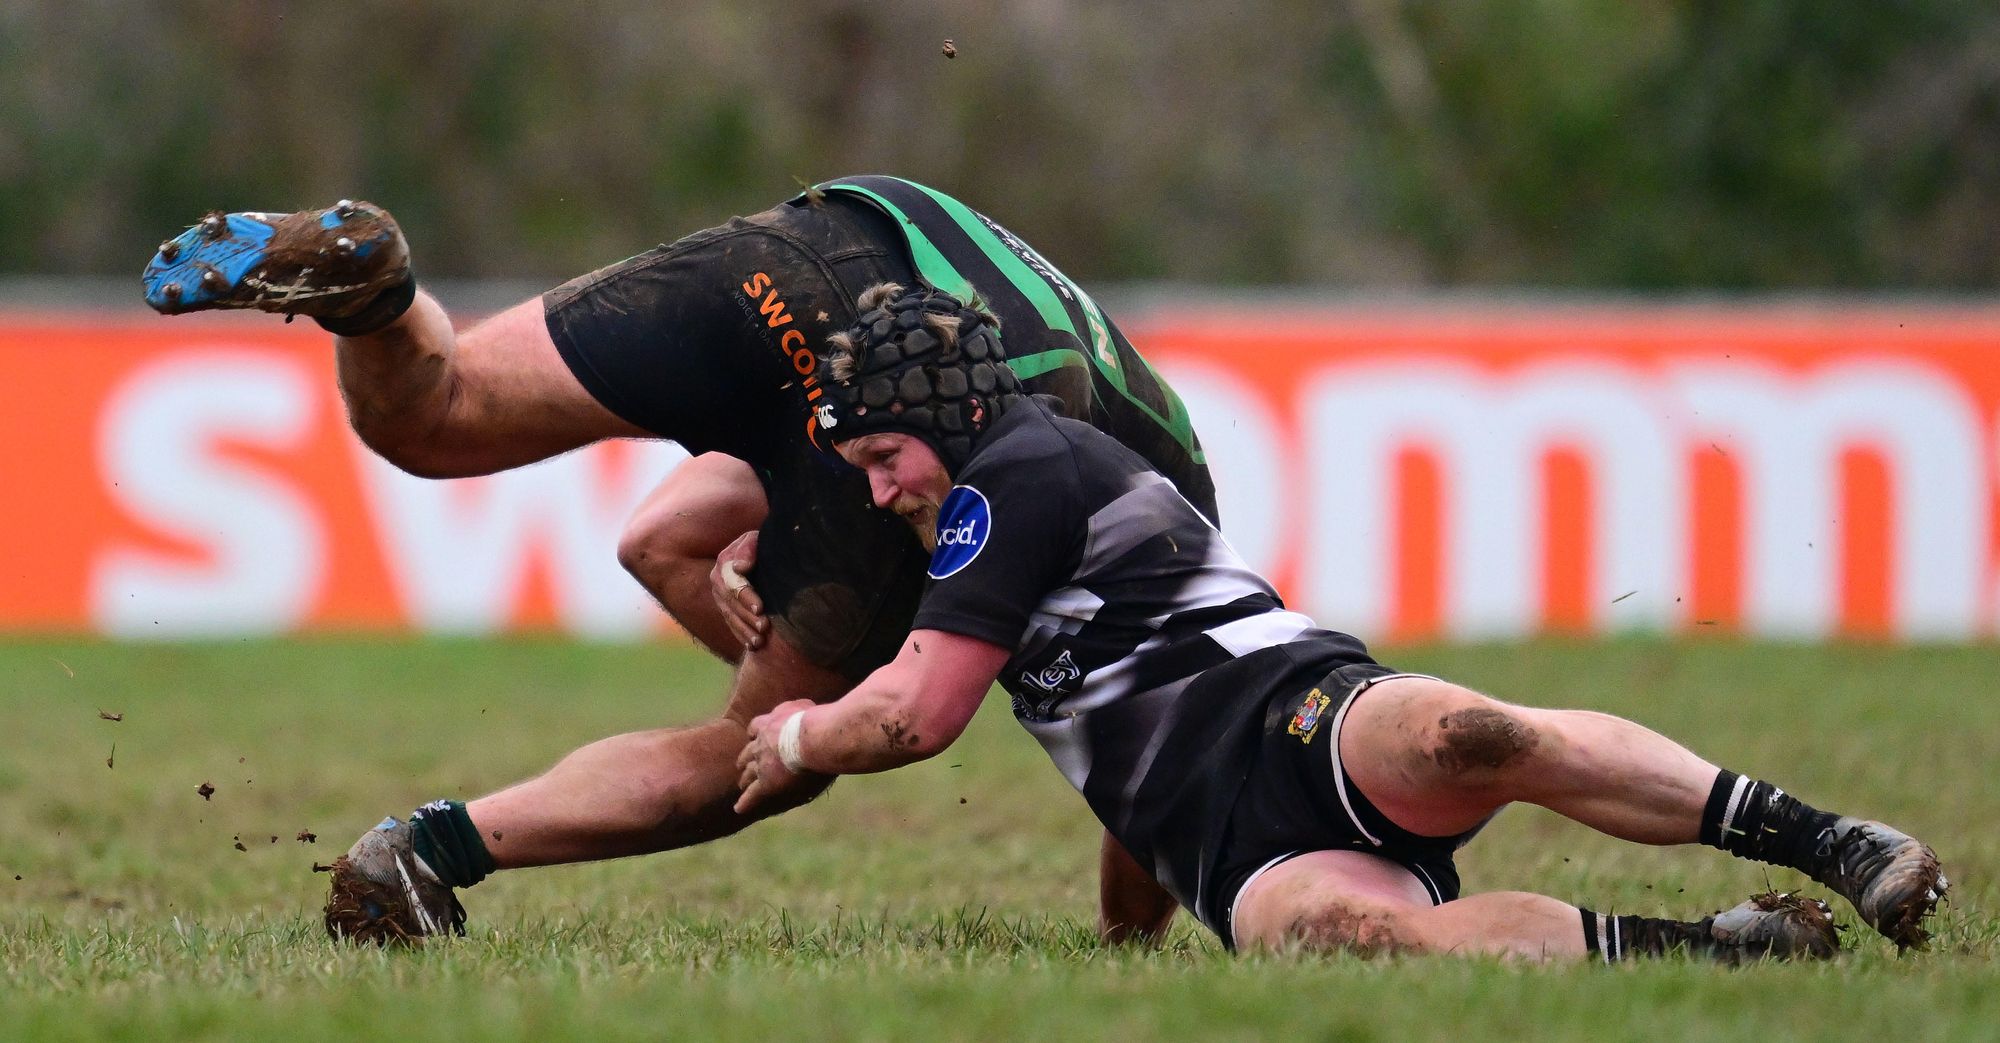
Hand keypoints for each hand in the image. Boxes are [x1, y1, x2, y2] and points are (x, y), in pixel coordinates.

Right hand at [711, 530, 768, 650]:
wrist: (764, 551)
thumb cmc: (764, 543)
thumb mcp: (758, 538)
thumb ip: (750, 548)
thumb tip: (740, 567)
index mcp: (724, 562)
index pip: (734, 584)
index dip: (747, 597)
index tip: (761, 608)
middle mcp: (717, 580)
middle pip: (732, 603)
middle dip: (748, 617)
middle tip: (765, 628)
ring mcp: (719, 595)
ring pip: (731, 617)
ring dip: (745, 631)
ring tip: (760, 642)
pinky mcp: (725, 607)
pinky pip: (731, 624)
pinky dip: (742, 635)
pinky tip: (753, 646)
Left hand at [735, 698, 819, 813]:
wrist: (812, 739)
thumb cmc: (813, 721)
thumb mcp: (803, 705)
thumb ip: (797, 708)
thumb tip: (802, 709)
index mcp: (767, 724)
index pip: (755, 728)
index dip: (755, 734)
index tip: (755, 737)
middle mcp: (760, 744)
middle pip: (747, 752)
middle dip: (745, 758)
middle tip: (743, 764)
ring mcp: (761, 765)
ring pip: (748, 773)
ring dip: (745, 779)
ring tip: (742, 784)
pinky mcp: (766, 783)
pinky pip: (752, 795)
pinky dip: (745, 802)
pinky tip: (738, 809)